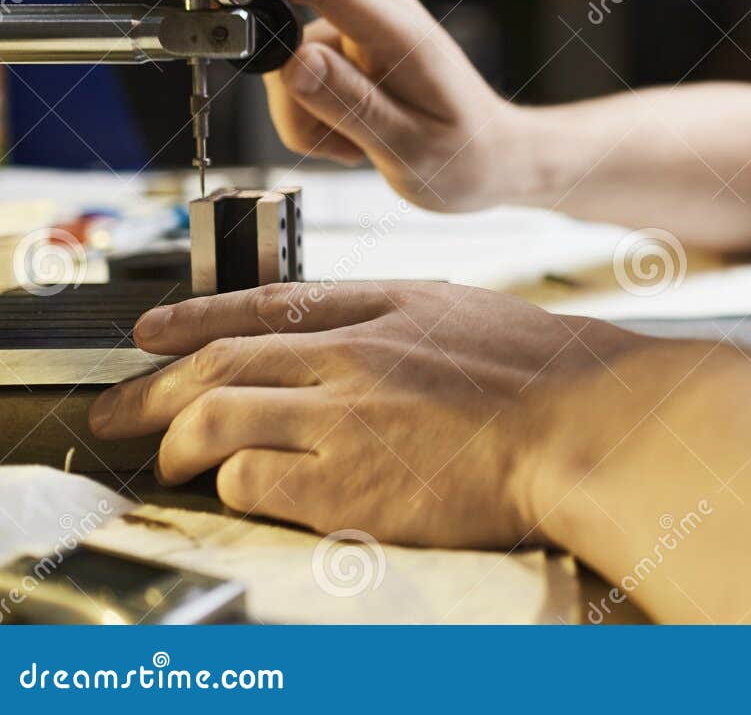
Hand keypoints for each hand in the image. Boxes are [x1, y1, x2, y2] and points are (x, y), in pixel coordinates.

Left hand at [87, 282, 643, 547]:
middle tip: (117, 411)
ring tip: (169, 461)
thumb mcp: (470, 316)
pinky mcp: (349, 483)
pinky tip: (242, 488)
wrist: (590, 422)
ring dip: (178, 443)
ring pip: (217, 418)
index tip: (150, 330)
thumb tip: (346, 344)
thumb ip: (402, 322)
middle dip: (152, 388)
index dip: (194, 316)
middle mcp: (358, 351)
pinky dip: (235, 483)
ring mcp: (348, 414)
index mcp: (391, 303)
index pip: (266, 303)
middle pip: (221, 362)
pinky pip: (255, 479)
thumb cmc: (550, 377)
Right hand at [261, 0, 519, 211]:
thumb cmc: (465, 158)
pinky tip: (359, 138)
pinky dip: (321, 118)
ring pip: (292, 70)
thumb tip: (294, 63)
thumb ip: (350, 103)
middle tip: (342, 146)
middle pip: (290, 43)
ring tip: (360, 146)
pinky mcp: (358, 52)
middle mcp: (380, 19)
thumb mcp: (408, 146)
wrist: (495, 162)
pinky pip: (308, 81)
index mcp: (398, 31)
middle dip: (298, 104)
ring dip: (312, 119)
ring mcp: (368, 34)